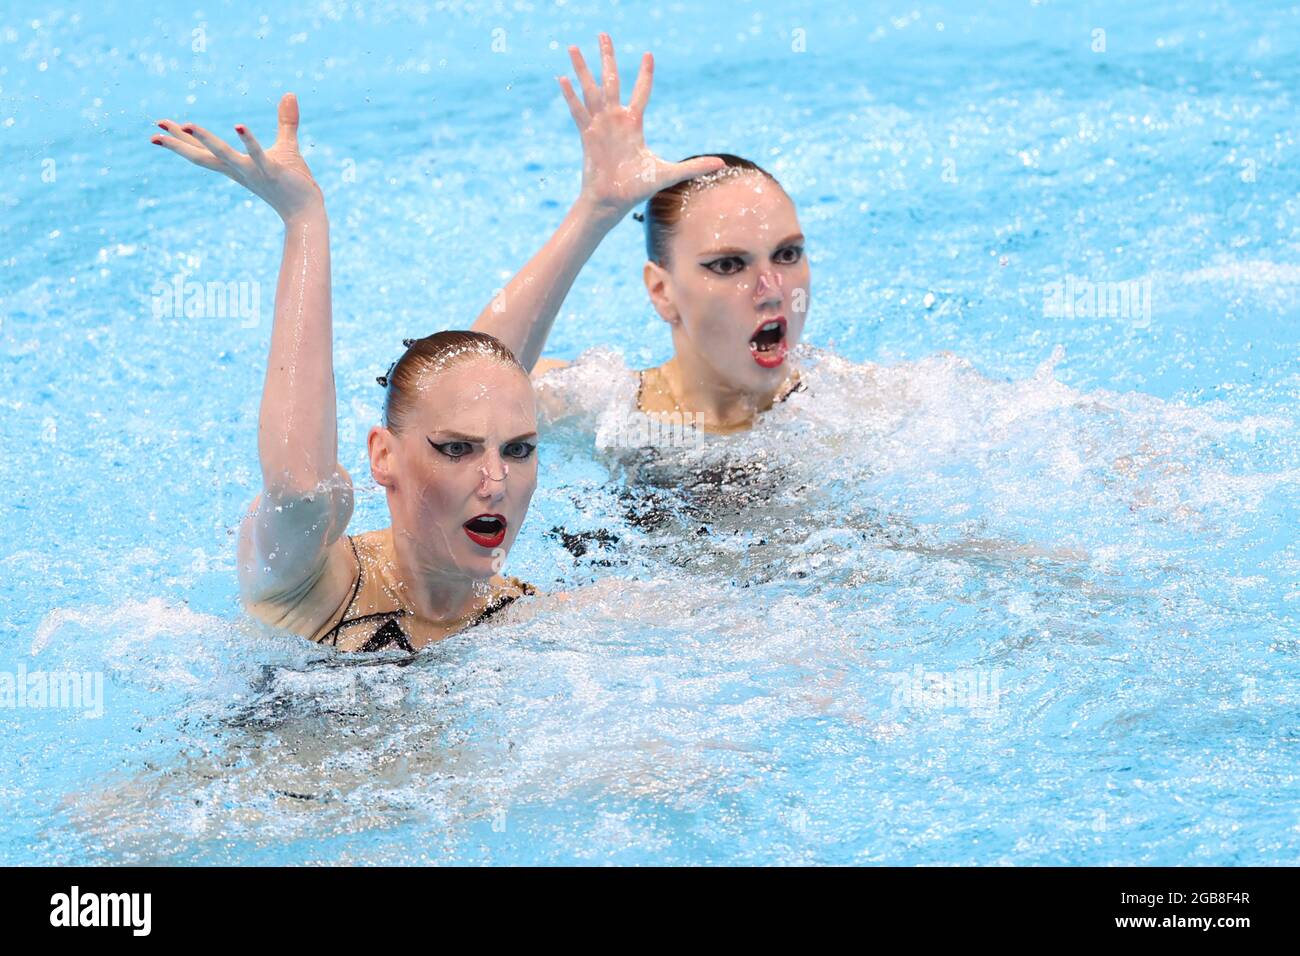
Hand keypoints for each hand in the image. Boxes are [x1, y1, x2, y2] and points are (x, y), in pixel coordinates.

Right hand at [151, 93, 323, 223]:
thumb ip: (285, 121)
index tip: (160, 125)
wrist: (307, 210)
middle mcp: (239, 170)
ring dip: (205, 140)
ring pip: (224, 156)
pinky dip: (248, 141)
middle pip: (203, 156)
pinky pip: (257, 156)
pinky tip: (238, 125)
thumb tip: (290, 94)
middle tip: (154, 133)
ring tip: (186, 124)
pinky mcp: (273, 173)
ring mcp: (254, 172)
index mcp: (237, 166)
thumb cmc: (295, 182)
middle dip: (179, 144)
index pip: (204, 151)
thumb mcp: (287, 147)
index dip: (182, 139)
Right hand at [559, 34, 724, 222]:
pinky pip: (578, 112)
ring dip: (582, 68)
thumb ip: (693, 167)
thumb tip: (721, 164)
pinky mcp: (587, 135)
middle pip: (611, 80)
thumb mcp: (668, 174)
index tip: (648, 54)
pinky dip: (571, 96)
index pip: (641, 92)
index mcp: (634, 124)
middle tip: (603, 34)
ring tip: (572, 46)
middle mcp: (615, 120)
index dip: (645, 74)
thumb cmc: (637, 188)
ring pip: (590, 90)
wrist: (613, 202)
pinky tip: (562, 78)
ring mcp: (599, 125)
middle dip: (607, 57)